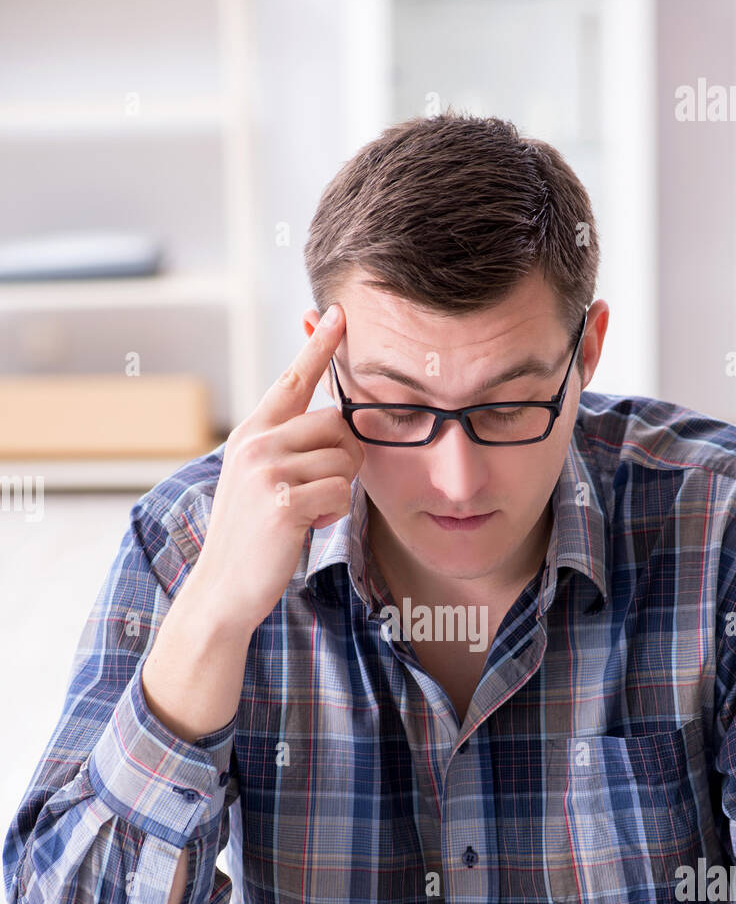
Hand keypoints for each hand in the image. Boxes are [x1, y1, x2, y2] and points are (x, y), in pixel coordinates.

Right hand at [189, 301, 365, 635]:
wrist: (223, 589)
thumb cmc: (252, 538)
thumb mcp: (260, 479)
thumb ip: (287, 446)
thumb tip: (337, 424)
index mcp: (251, 433)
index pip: (292, 380)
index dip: (320, 347)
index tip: (340, 313)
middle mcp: (255, 442)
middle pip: (336, 425)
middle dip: (344, 459)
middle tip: (320, 490)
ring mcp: (267, 470)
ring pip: (344, 460)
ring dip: (338, 491)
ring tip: (306, 511)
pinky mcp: (283, 500)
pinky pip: (341, 493)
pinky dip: (334, 515)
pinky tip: (306, 527)